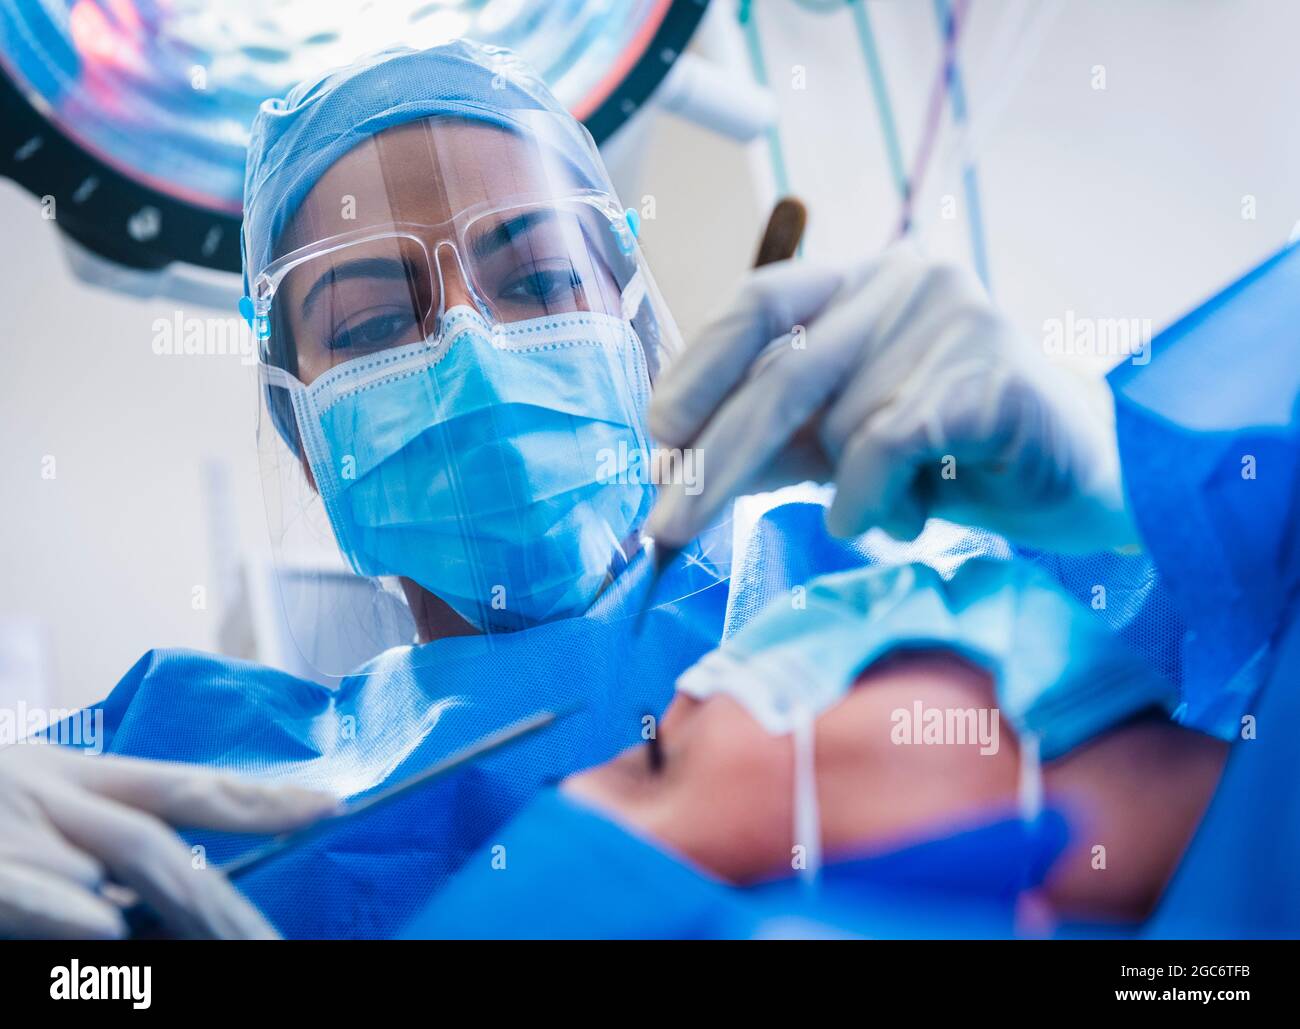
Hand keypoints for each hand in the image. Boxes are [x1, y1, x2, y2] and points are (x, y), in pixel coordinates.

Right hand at [0, 742, 336, 938]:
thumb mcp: (30, 815)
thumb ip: (104, 844)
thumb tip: (166, 903)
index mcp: (70, 772)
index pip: (185, 784)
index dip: (260, 797)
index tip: (330, 806)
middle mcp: (48, 789)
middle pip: (158, 842)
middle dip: (219, 903)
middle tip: (269, 944)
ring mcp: (9, 826)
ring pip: (110, 864)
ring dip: (166, 904)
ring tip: (212, 942)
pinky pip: (29, 894)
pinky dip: (67, 912)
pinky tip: (100, 928)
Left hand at [647, 244, 1136, 552]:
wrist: (1086, 477)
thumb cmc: (956, 456)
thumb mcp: (847, 439)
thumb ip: (777, 435)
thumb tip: (674, 461)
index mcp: (864, 280)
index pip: (762, 301)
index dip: (700, 366)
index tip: (658, 432)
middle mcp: (906, 281)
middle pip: (782, 373)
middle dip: (716, 460)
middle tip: (669, 526)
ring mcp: (956, 320)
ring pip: (839, 426)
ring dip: (845, 494)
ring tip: (892, 507)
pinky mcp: (994, 376)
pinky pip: (886, 448)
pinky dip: (871, 502)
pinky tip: (900, 517)